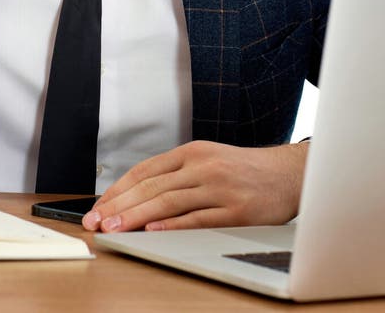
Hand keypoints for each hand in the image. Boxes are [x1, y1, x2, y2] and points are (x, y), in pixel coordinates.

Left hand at [82, 139, 308, 232]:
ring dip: (137, 217)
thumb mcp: (209, 160)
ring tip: (114, 228)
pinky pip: (198, 218)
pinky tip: (153, 231)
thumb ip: (178, 175)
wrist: (289, 174)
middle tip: (96, 221)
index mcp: (192, 152)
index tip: (98, 206)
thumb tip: (138, 197)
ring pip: (169, 202)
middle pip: (152, 186)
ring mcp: (219, 187)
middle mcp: (203, 166)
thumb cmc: (244, 171)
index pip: (145, 171)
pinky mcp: (235, 210)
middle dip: (119, 206)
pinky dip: (173, 225)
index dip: (118, 190)